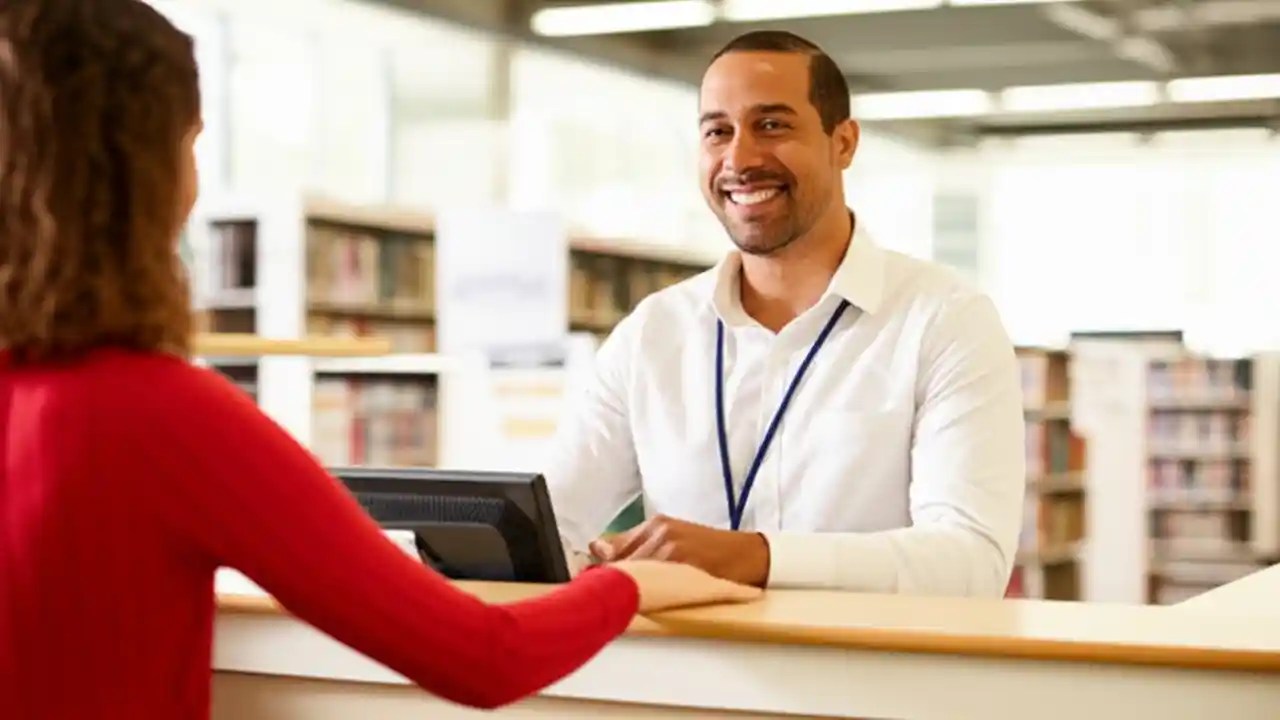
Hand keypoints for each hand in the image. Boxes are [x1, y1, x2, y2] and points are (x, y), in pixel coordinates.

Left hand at [590, 515, 770, 586]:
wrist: (748, 554)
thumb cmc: (710, 550)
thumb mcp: (673, 538)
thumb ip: (637, 544)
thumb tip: (597, 549)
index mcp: (657, 525)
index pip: (611, 546)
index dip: (596, 567)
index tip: (584, 579)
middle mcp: (662, 532)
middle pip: (619, 561)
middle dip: (606, 579)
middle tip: (595, 596)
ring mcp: (673, 549)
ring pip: (635, 574)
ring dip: (623, 589)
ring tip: (613, 603)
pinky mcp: (685, 566)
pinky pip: (655, 584)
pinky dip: (644, 594)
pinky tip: (638, 601)